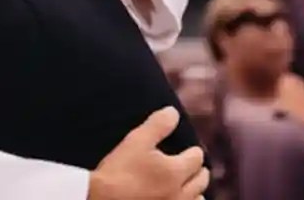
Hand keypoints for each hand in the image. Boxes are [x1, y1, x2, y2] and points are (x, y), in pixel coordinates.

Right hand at [88, 108, 208, 199]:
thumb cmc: (119, 171)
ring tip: (188, 187)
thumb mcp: (136, 141)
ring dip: (195, 191)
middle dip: (198, 171)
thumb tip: (173, 112)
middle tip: (193, 166)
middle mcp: (181, 193)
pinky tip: (175, 199)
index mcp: (176, 171)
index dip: (193, 151)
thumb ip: (157, 125)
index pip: (196, 158)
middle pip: (201, 180)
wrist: (102, 199)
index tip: (191, 149)